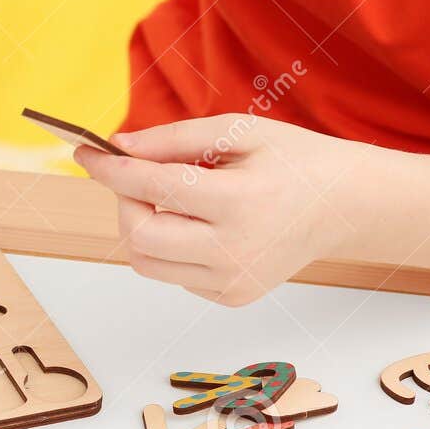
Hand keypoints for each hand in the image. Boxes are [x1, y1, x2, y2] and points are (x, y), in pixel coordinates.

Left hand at [74, 115, 367, 305]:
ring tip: (169, 199)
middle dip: (124, 203)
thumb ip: (173, 138)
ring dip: (140, 227)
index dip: (110, 169)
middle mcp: (235, 252)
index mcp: (240, 204)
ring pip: (147, 262)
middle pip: (139, 236)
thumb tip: (118, 147)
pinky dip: (169, 247)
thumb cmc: (292, 161)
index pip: (152, 188)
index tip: (84, 152)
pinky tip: (200, 225)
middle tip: (137, 178)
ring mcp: (232, 283)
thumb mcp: (239, 131)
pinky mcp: (231, 298)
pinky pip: (172, 274)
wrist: (345, 206)